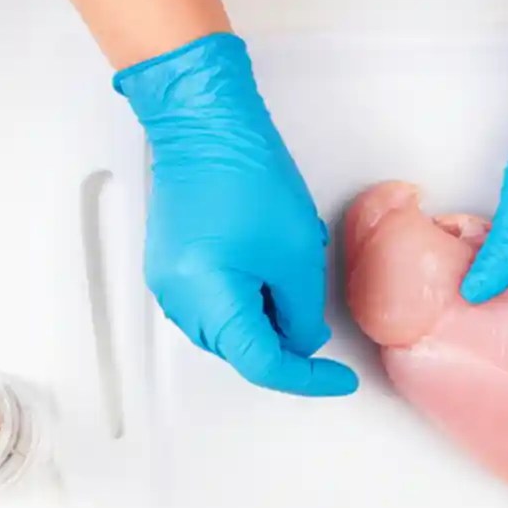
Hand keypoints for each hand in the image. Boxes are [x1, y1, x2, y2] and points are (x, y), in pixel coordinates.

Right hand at [115, 35, 357, 395]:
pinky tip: (268, 275)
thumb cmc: (245, 175)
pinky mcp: (170, 269)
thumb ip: (303, 313)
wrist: (205, 128)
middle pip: (240, 353)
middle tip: (318, 321)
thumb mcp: (296, 255)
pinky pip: (212, 307)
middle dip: (285, 347)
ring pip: (227, 333)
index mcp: (209, 300)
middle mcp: (179, 301)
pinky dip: (245, 305)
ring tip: (290, 281)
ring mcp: (169, 286)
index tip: (338, 379)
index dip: (307, 379)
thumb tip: (301, 342)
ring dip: (265, 323)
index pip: (263, 365)